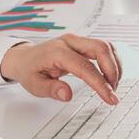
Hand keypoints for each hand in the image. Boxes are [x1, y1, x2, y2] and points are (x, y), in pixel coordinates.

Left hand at [0, 34, 121, 104]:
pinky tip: (110, 75)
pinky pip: (103, 47)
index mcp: (57, 52)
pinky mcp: (82, 43)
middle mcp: (70, 42)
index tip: (110, 98)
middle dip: (112, 71)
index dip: (101, 84)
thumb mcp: (34, 85)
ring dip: (114, 65)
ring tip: (113, 85)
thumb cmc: (29, 70)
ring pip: (105, 46)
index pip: (85, 67)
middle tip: (113, 91)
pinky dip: (111, 61)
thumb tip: (67, 95)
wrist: (24, 58)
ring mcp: (77, 40)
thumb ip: (51, 89)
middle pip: (101, 48)